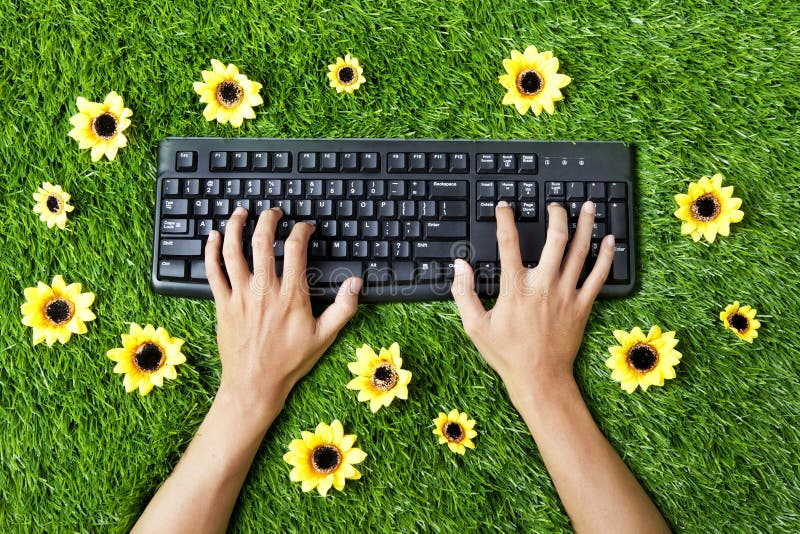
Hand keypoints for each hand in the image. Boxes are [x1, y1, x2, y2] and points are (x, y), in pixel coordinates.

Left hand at [205, 207, 361, 413]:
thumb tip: (356, 283)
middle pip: (262, 241)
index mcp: (291, 295)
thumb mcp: (325, 336)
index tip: (305, 227)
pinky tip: (212, 237)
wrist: (255, 385)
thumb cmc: (290, 362)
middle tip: (273, 212)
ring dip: (235, 226)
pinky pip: (213, 271)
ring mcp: (240, 296)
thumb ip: (343, 308)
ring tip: (241, 213)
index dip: (301, 231)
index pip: (295, 249)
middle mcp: (264, 290)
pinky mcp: (222, 304)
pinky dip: (210, 251)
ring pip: (232, 251)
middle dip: (268, 219)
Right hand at [451, 200, 614, 400]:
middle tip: (556, 204)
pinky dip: (606, 256)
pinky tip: (610, 240)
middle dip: (556, 215)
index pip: (508, 243)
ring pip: (580, 251)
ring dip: (585, 225)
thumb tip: (460, 266)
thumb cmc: (507, 354)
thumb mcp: (475, 326)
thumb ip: (464, 293)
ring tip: (589, 206)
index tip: (503, 207)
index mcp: (515, 288)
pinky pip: (599, 276)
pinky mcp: (582, 306)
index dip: (504, 219)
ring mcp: (566, 294)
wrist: (540, 378)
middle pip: (555, 239)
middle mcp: (543, 285)